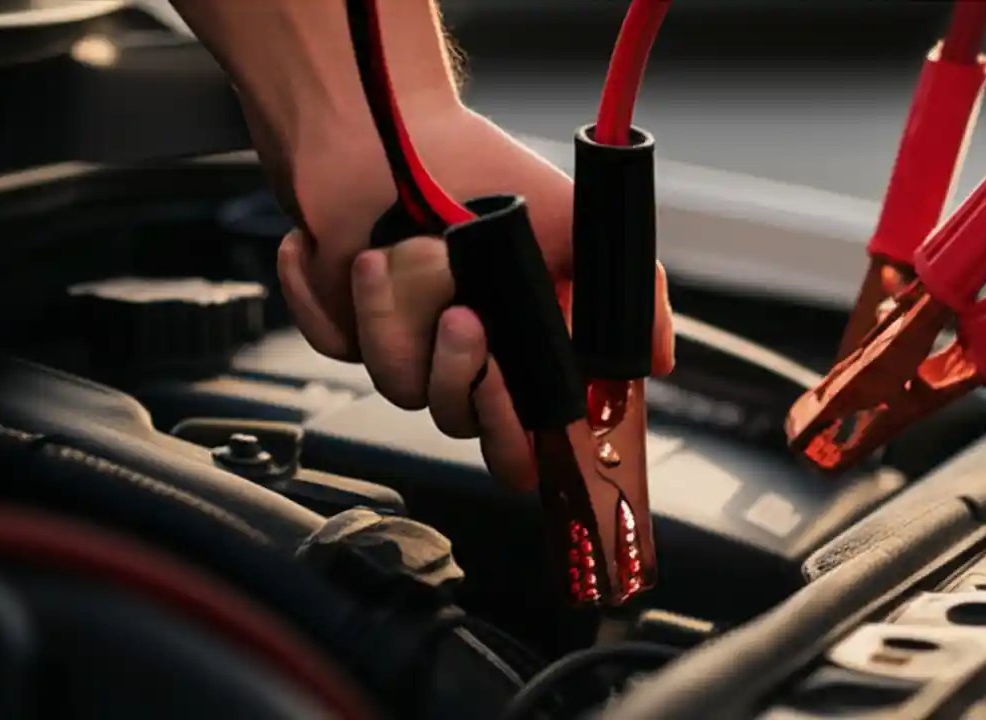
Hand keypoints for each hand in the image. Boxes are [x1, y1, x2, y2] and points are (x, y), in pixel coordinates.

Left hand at [274, 104, 674, 491]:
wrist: (402, 132)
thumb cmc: (487, 176)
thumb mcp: (581, 231)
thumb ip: (633, 298)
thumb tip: (657, 360)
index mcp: (520, 353)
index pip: (521, 440)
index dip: (517, 439)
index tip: (517, 405)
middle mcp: (465, 361)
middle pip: (458, 417)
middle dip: (460, 370)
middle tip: (467, 316)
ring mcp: (405, 348)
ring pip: (397, 383)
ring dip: (396, 317)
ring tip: (400, 254)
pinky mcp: (346, 328)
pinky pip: (334, 342)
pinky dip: (328, 296)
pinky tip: (346, 251)